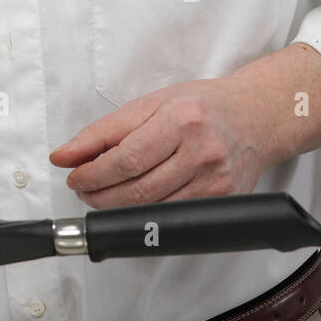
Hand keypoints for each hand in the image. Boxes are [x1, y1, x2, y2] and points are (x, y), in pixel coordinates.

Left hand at [48, 76, 275, 208]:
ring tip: (101, 193)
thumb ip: (106, 131)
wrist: (255, 117)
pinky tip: (132, 201)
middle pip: (138, 189)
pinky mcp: (222, 201)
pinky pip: (173, 216)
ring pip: (153, 208)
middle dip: (99, 193)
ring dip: (117, 206)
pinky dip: (145, 212)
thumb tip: (66, 155)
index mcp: (181, 119)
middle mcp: (201, 152)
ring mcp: (215, 181)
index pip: (127, 158)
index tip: (73, 175)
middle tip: (82, 187)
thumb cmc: (201, 106)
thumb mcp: (151, 103)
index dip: (93, 173)